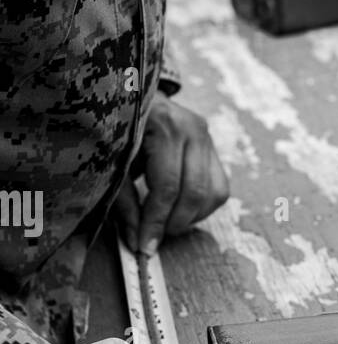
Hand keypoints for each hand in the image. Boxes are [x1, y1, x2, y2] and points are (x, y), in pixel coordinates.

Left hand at [115, 93, 228, 254]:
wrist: (129, 97)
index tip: (144, 246)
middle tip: (154, 238)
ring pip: (213, 193)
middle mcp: (192, 128)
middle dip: (174, 223)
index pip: (167, 186)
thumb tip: (137, 241)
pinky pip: (219, 189)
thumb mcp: (112, 164)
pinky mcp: (213, 147)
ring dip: (190, 218)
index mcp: (163, 125)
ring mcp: (206, 136)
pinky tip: (180, 209)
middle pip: (194, 192)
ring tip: (165, 223)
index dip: (156, 222)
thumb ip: (123, 203)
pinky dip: (202, 208)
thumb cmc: (116, 133)